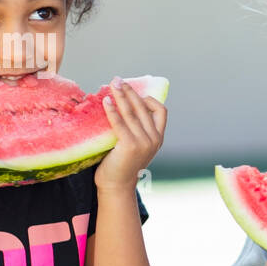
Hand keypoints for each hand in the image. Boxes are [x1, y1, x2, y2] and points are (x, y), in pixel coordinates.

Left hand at [95, 77, 165, 192]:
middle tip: (118, 80)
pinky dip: (112, 110)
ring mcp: (143, 143)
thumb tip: (122, 105)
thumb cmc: (121, 164)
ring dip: (121, 95)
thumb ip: (135, 129)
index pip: (161, 111)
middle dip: (130, 91)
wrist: (116, 186)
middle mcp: (154, 139)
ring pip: (131, 112)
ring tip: (112, 84)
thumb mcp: (135, 145)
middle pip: (143, 107)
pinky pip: (120, 122)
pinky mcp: (129, 146)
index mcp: (158, 138)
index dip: (149, 99)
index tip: (134, 93)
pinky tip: (105, 101)